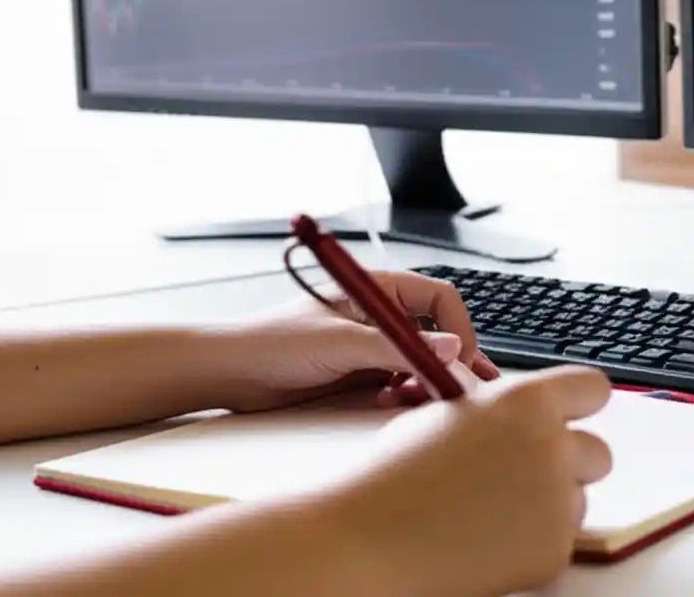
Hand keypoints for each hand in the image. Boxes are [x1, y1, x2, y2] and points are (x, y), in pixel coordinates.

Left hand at [218, 270, 499, 412]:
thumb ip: (396, 347)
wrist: (229, 374)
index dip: (458, 326)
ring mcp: (372, 346)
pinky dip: (406, 396)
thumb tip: (452, 348)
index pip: (439, 298)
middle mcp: (380, 315)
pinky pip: (402, 384)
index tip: (462, 358)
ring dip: (426, 381)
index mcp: (377, 289)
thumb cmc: (272, 342)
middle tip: (463, 389)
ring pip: (422, 362)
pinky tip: (391, 404)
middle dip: (451, 360)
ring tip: (415, 398)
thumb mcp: (340, 343)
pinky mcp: (362, 374)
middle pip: (437, 331)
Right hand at [328, 367, 613, 596]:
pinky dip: (530, 547)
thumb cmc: (393, 477)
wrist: (367, 541)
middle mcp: (552, 446)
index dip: (580, 405)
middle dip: (568, 466)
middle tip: (522, 478)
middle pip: (598, 452)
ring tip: (487, 514)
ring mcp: (557, 501)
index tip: (568, 419)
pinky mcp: (553, 550)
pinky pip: (558, 543)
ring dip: (548, 508)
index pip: (594, 388)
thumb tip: (521, 413)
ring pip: (579, 500)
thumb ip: (497, 411)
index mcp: (526, 401)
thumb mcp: (446, 416)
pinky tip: (485, 543)